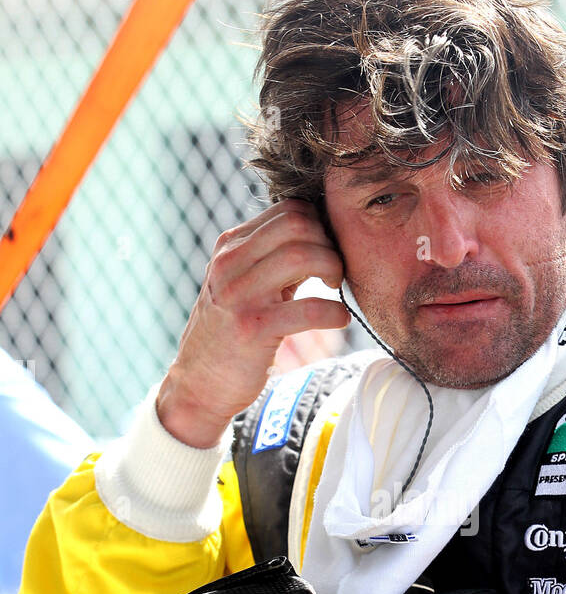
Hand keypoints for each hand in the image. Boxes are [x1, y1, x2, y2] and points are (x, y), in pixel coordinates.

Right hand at [156, 199, 349, 446]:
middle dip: (329, 244)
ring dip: (333, 269)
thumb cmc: (231, 332)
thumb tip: (322, 237)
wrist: (199, 383)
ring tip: (335, 289)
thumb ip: (272, 259)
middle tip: (334, 272)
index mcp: (230, 247)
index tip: (328, 252)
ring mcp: (239, 295)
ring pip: (302, 256)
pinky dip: (334, 312)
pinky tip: (339, 319)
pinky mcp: (253, 329)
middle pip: (298, 224)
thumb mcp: (242, 285)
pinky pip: (309, 307)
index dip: (320, 226)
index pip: (288, 210)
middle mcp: (230, 264)